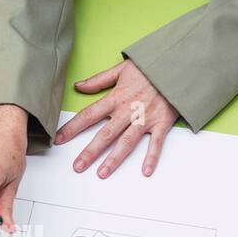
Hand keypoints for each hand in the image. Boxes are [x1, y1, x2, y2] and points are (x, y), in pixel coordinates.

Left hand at [54, 60, 178, 177]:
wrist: (178, 63)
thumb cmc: (150, 66)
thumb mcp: (121, 68)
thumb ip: (98, 80)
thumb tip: (78, 86)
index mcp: (116, 97)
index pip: (89, 115)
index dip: (72, 127)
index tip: (59, 139)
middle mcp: (128, 110)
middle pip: (105, 134)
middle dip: (90, 151)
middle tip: (77, 166)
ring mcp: (145, 118)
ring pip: (126, 142)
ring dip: (114, 159)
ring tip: (102, 173)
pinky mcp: (162, 122)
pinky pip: (156, 143)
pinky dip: (152, 157)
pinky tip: (145, 171)